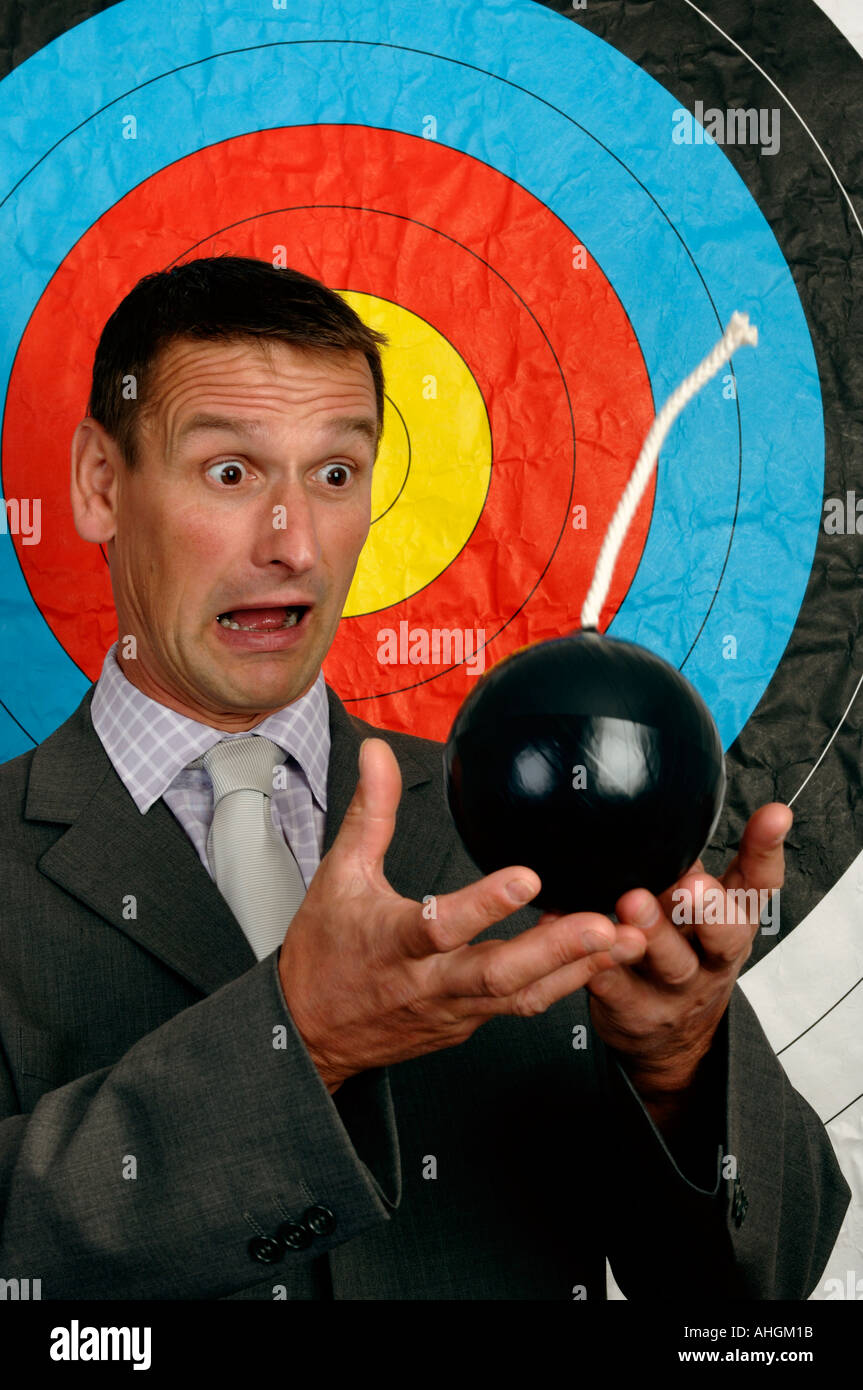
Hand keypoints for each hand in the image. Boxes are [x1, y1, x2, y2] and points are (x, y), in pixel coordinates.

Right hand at [278, 737, 646, 1092]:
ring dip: (580, 968)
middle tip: (607, 925)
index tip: (528, 877)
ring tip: (631, 938)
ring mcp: (454, 1009)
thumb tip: (378, 754)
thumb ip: (371, 812)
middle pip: (499, 975)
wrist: (310, 1034)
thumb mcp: (339, 875)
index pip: (440, 925)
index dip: (485, 905)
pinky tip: (602, 957)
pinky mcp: (469, 1024)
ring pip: (523, 996)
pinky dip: (566, 981)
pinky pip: (523, 1005)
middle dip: (557, 951)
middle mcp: (429, 983)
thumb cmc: (323, 954)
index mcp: (394, 943)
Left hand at [585, 803, 792, 1102]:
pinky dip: (593, 958)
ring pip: (670, 963)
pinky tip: (572, 929)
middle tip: (691, 884)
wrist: (675, 1040)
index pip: (760, 886)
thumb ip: (695, 865)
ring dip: (651, 933)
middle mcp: (713, 957)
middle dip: (708, 909)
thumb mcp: (704, 910)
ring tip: (631, 903)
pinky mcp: (633, 1012)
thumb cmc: (686, 952)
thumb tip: (679, 802)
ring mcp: (676, 990)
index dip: (767, 850)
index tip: (773, 815)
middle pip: (724, 935)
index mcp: (735, 922)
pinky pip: (613, 985)